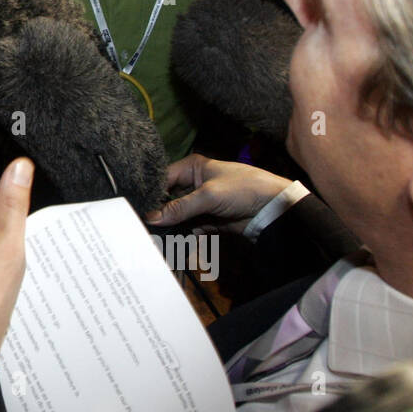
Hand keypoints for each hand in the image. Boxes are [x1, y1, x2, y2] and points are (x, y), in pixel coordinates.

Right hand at [147, 154, 293, 234]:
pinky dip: (183, 235)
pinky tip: (173, 244)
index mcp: (193, 167)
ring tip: (155, 238)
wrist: (275, 209)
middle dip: (160, 213)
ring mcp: (201, 203)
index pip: (163, 178)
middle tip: (143, 226)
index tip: (137, 209)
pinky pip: (190, 228)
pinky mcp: (209, 220)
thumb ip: (179, 208)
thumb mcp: (209, 195)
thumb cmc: (243, 189)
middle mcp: (194, 183)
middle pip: (169, 199)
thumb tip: (151, 219)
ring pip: (179, 216)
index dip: (151, 193)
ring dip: (171, 226)